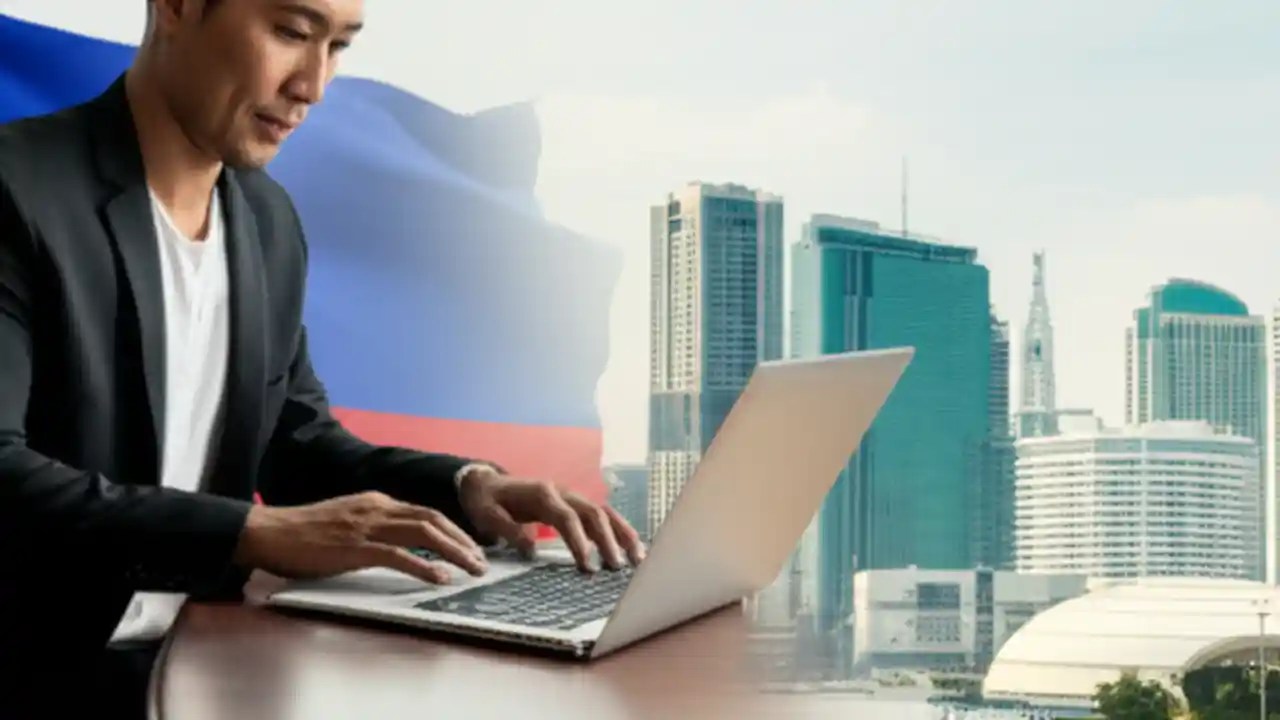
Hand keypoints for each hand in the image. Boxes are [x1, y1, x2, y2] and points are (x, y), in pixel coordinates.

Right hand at [231, 491, 488, 584]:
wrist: (268, 531)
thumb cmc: (303, 533)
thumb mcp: (346, 521)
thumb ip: (373, 527)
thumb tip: (399, 543)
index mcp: (376, 502)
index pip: (425, 512)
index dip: (454, 529)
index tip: (472, 546)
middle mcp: (377, 508)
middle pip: (433, 519)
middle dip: (463, 540)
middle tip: (482, 561)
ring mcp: (367, 526)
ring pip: (424, 533)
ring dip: (454, 552)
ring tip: (473, 570)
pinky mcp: (355, 547)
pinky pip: (398, 556)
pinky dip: (424, 567)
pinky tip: (440, 578)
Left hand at [458, 467, 645, 571]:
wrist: (485, 483)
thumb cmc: (486, 502)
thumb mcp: (487, 516)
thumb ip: (507, 530)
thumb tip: (530, 550)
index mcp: (542, 493)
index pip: (567, 517)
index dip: (579, 540)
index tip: (588, 565)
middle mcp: (562, 491)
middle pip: (593, 513)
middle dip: (608, 540)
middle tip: (617, 567)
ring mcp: (571, 496)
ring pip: (603, 512)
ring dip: (622, 534)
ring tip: (638, 557)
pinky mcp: (574, 504)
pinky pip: (601, 516)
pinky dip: (618, 530)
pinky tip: (631, 547)